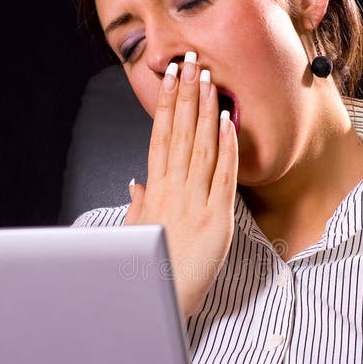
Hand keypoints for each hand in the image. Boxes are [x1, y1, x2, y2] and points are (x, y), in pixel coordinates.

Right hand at [124, 52, 237, 317]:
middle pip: (179, 134)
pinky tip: (228, 123)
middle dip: (184, 96)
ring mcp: (194, 203)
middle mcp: (172, 191)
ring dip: (205, 112)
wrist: (161, 301)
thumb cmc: (152, 268)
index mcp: (154, 192)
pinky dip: (226, 148)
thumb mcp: (139, 232)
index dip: (166, 106)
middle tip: (189, 63)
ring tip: (209, 81)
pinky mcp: (217, 219)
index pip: (160, 138)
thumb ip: (138, 204)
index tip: (170, 79)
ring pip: (200, 148)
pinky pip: (223, 176)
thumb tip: (135, 184)